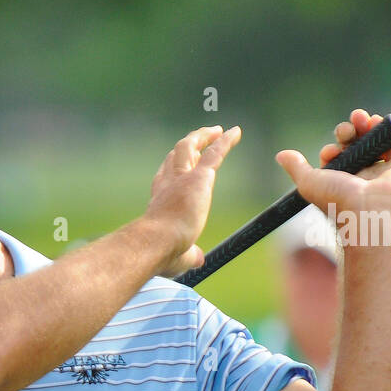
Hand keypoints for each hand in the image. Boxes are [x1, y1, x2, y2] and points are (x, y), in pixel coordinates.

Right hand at [142, 125, 241, 275]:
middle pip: (175, 157)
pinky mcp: (198, 178)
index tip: (180, 163)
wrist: (154, 243)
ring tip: (216, 130)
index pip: (165, 178)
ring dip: (202, 137)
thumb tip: (197, 260)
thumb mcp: (175, 256)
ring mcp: (181, 178)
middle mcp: (167, 185)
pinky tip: (235, 132)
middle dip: (187, 146)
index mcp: (159, 203)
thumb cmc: (158, 254)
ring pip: (189, 147)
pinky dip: (224, 141)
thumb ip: (187, 255)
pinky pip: (213, 153)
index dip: (171, 168)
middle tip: (199, 138)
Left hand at [275, 109, 390, 216]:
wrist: (370, 210)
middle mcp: (360, 178)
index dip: (331, 150)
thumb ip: (297, 167)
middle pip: (353, 147)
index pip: (335, 159)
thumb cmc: (337, 199)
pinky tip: (376, 120)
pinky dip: (384, 130)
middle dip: (346, 133)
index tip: (329, 152)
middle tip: (344, 131)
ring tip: (358, 117)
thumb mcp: (308, 183)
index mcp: (339, 184)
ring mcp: (381, 172)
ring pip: (372, 142)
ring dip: (364, 126)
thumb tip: (281, 155)